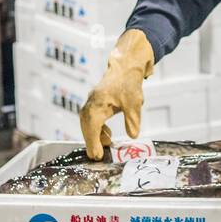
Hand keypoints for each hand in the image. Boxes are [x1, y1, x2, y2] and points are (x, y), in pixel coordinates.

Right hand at [79, 29, 154, 160]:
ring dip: (94, 135)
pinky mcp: (96, 102)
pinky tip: (107, 134)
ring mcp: (92, 102)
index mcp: (98, 104)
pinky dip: (97, 128)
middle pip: (86, 126)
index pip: (92, 127)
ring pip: (88, 123)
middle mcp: (91, 103)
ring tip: (106, 145)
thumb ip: (132, 120)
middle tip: (98, 156)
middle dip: (91, 142)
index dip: (93, 142)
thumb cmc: (128, 82)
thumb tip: (133, 136)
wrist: (126, 65)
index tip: (96, 156)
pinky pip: (91, 118)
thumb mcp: (134, 103)